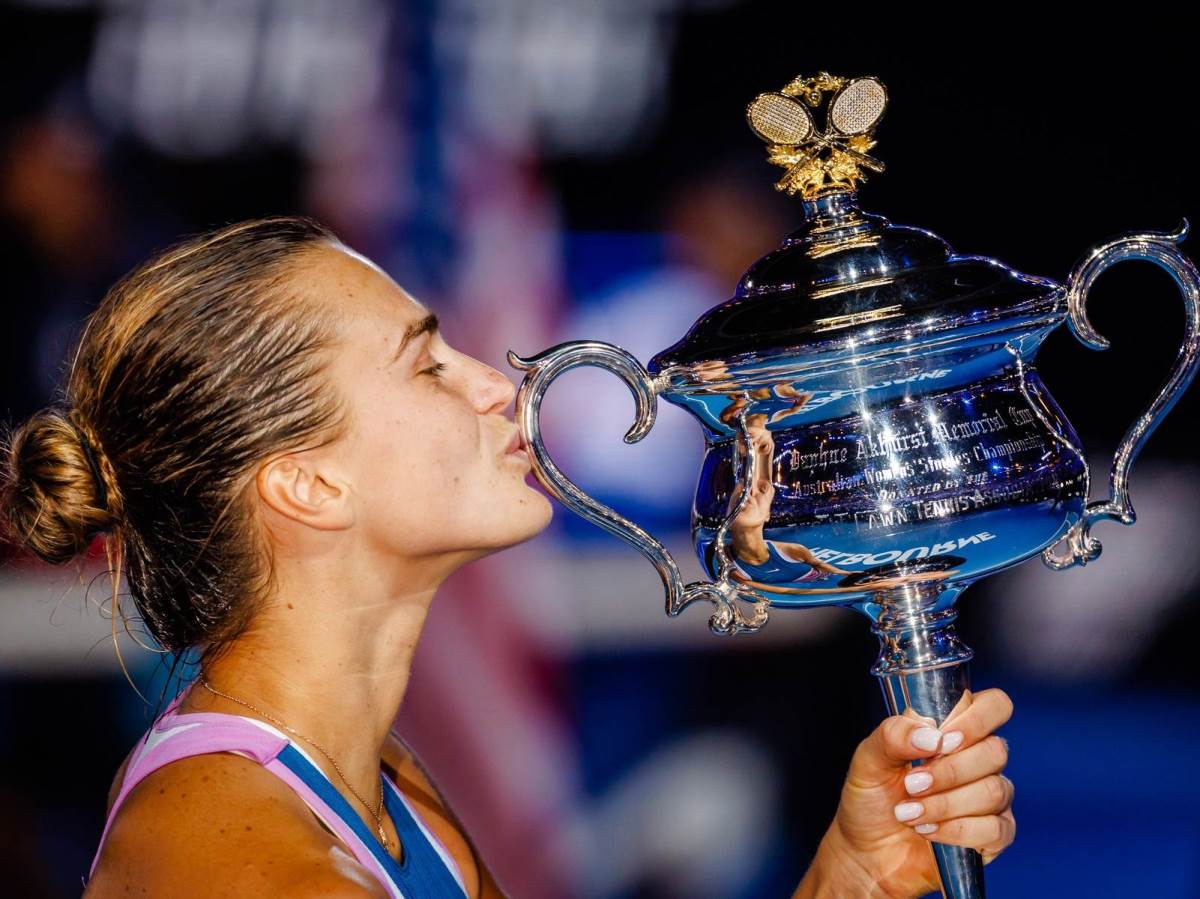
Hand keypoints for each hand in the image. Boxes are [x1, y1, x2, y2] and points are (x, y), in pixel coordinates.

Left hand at [796, 688, 1014, 898]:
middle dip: (949, 771)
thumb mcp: (868, 759)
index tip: (942, 741)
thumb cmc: (871, 799)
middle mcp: (979, 760)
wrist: (867, 852)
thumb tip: (931, 736)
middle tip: (912, 784)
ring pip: (994, 790)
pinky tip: (928, 831)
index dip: (977, 719)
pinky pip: (995, 829)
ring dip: (945, 803)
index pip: (993, 706)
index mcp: (953, 730)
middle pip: (996, 751)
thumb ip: (893, 735)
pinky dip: (956, 830)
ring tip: (908, 812)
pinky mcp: (994, 835)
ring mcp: (991, 797)